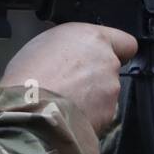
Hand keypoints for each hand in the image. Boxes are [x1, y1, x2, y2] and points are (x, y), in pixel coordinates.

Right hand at [1, 23, 137, 133]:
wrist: (30, 112)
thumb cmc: (28, 75)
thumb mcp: (42, 44)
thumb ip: (68, 45)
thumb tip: (70, 51)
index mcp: (93, 38)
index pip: (125, 42)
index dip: (116, 50)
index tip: (103, 57)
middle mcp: (107, 61)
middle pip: (111, 68)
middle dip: (96, 75)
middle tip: (71, 83)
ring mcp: (111, 89)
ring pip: (107, 92)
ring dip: (92, 96)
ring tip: (65, 102)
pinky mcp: (109, 114)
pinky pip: (101, 113)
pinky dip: (89, 115)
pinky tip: (69, 115)